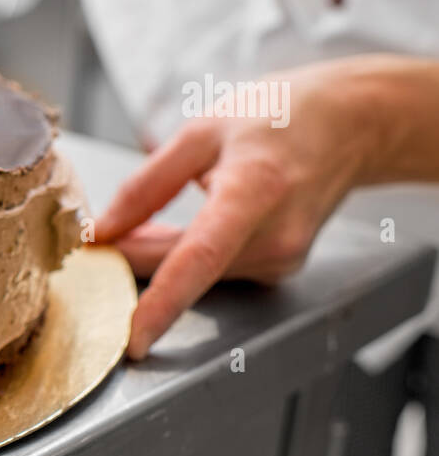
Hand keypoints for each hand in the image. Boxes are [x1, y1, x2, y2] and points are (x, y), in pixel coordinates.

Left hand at [95, 58, 388, 359]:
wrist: (352, 125)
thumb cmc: (280, 118)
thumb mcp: (202, 132)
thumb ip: (146, 186)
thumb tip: (103, 232)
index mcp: (254, 193)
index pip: (200, 259)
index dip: (162, 301)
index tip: (133, 337)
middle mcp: (274, 238)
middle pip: (183, 270)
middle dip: (133, 260)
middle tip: (102, 236)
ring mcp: (280, 261)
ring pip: (193, 275)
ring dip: (159, 257)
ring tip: (157, 216)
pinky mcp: (278, 270)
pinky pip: (211, 272)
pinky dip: (186, 258)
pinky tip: (190, 227)